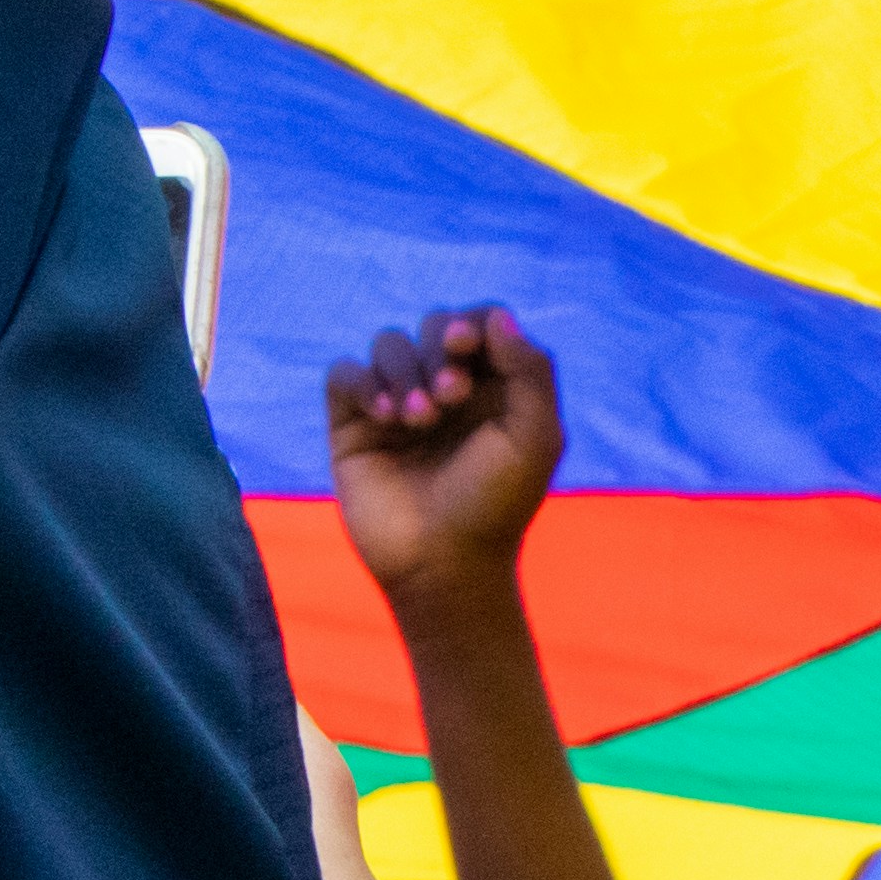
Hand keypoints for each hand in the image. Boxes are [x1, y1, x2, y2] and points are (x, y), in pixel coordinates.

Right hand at [327, 306, 566, 611]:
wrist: (444, 563)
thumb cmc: (496, 506)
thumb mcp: (534, 438)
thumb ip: (530, 371)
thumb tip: (497, 316)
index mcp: (495, 389)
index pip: (481, 324)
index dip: (473, 324)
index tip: (467, 346)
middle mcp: (447, 389)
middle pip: (435, 325)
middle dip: (440, 352)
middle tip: (450, 398)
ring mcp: (399, 403)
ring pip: (389, 343)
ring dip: (405, 372)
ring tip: (420, 421)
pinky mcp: (355, 422)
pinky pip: (346, 373)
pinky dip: (365, 384)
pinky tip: (388, 419)